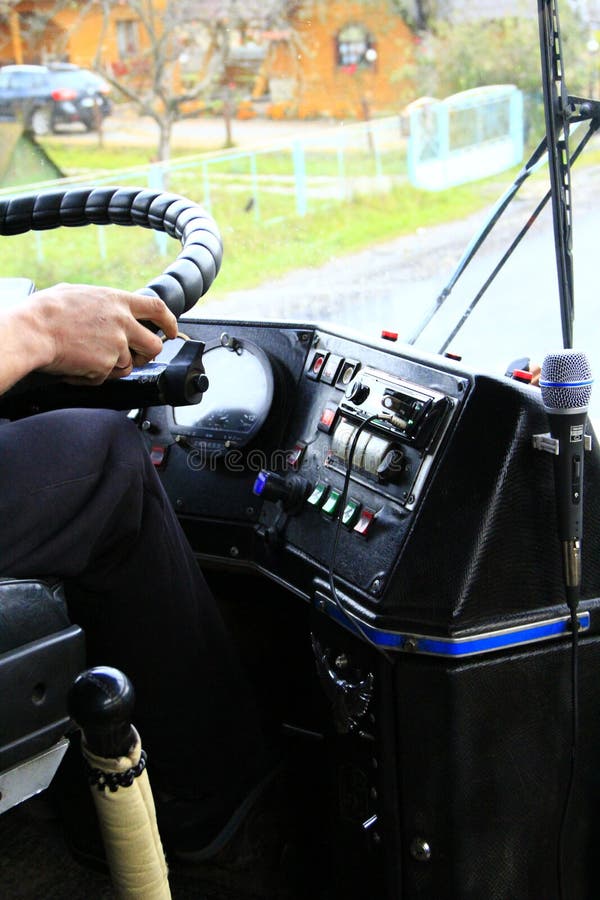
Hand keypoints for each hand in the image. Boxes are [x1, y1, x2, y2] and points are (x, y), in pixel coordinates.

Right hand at [27, 283, 177, 384]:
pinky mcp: (106, 366)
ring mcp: (117, 346)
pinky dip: (93, 376)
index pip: (157, 309)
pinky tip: (77, 365)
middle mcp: (123, 323)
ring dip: (112, 366)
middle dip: (147, 355)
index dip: (169, 321)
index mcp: (118, 301)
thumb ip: (101, 302)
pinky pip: (106, 377)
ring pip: (129, 365)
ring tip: (88, 357)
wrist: (33, 331)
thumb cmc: (47, 311)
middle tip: (135, 356)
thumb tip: (105, 306)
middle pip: (154, 345)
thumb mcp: (79, 293)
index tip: (172, 330)